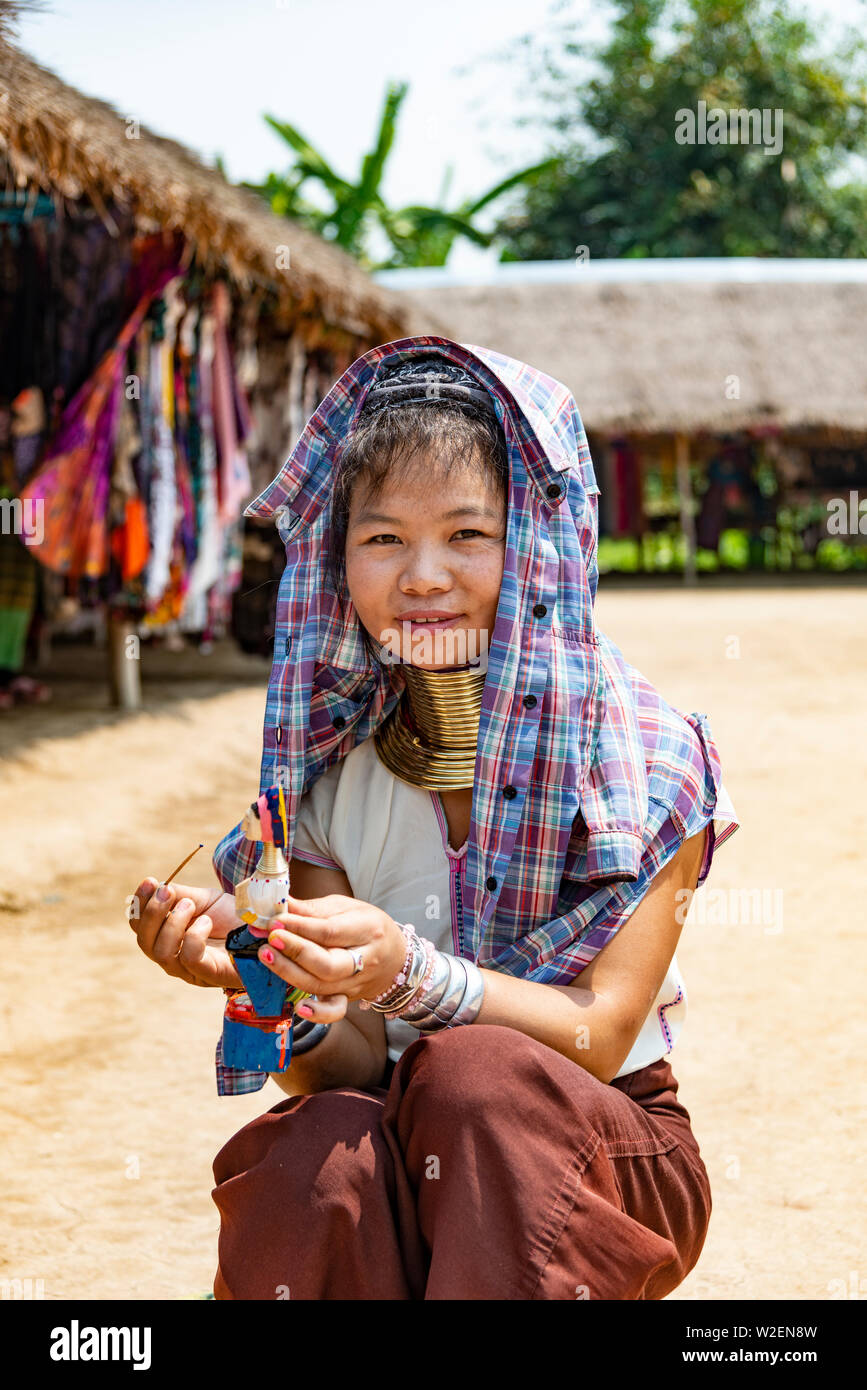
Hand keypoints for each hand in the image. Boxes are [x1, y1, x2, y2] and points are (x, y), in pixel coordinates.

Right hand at [129, 877, 241, 988]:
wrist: (266, 932)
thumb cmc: (234, 919)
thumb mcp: (205, 900)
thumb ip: (180, 894)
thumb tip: (157, 886)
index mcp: (167, 937)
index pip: (139, 925)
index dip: (139, 903)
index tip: (150, 881)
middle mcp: (173, 956)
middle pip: (144, 942)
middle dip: (151, 913)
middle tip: (168, 892)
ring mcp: (189, 970)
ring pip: (161, 952)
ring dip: (172, 922)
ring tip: (191, 905)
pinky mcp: (209, 974)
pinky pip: (189, 958)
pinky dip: (193, 936)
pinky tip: (207, 922)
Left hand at [261, 894, 408, 1023]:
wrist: (395, 955)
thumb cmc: (366, 925)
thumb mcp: (345, 907)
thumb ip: (311, 909)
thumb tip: (277, 904)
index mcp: (368, 930)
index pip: (330, 931)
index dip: (300, 927)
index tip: (275, 920)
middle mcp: (365, 960)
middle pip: (328, 963)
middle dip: (296, 951)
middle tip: (271, 938)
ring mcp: (356, 983)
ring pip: (322, 986)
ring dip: (290, 973)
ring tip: (266, 956)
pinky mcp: (347, 998)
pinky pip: (335, 1011)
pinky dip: (317, 1013)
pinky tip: (299, 1007)